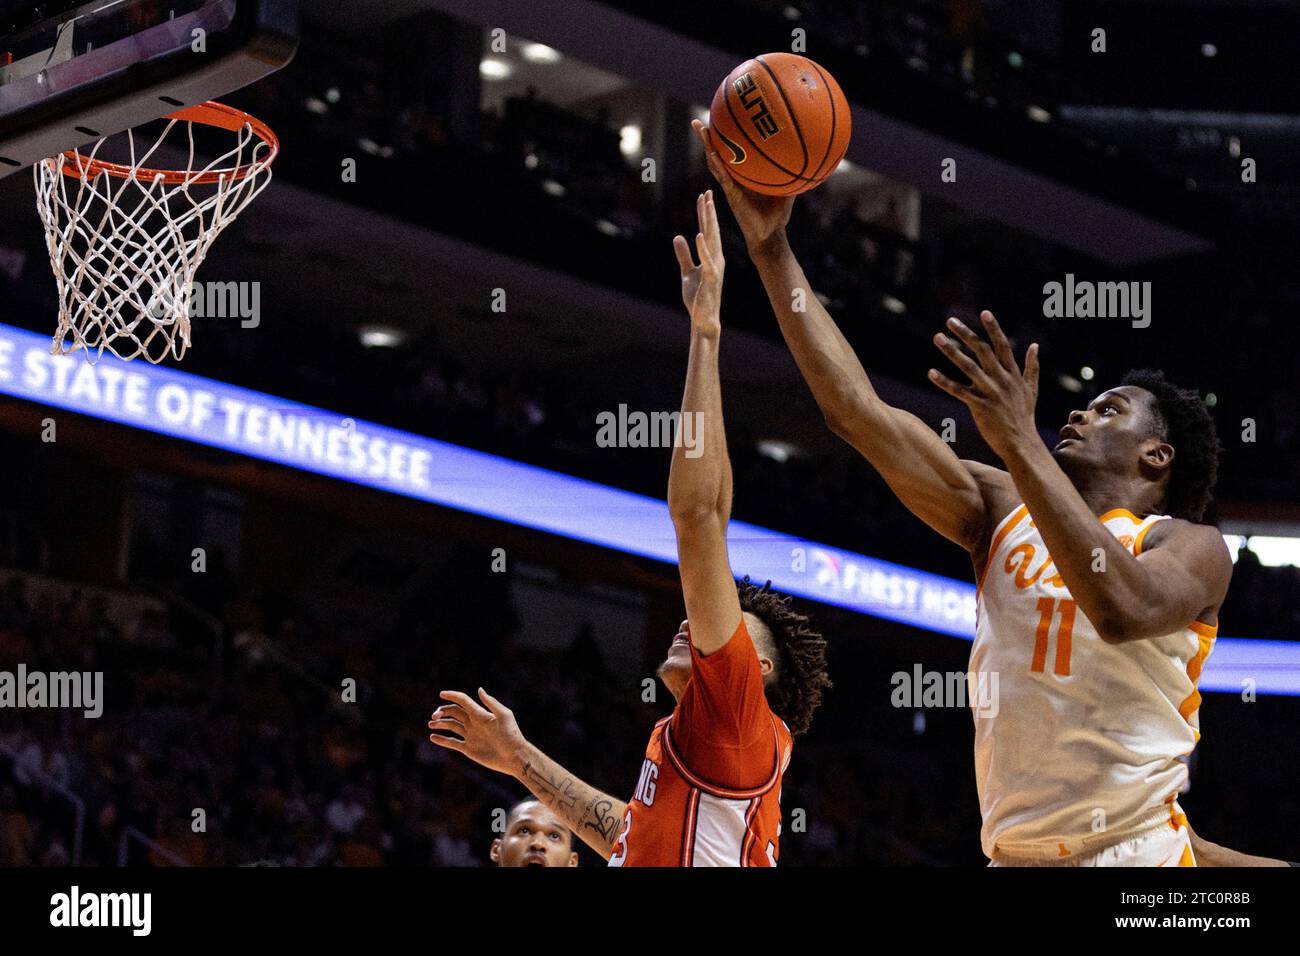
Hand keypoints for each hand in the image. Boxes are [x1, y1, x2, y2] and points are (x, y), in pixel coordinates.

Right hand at [428, 687, 526, 776]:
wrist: (514, 756)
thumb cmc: (512, 735)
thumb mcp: (504, 716)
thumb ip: (491, 703)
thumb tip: (479, 689)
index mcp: (480, 714)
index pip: (463, 701)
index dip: (453, 696)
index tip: (441, 693)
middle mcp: (474, 723)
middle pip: (454, 713)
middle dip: (443, 711)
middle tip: (435, 715)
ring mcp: (470, 736)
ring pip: (451, 726)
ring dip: (440, 724)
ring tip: (430, 724)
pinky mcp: (469, 749)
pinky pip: (452, 743)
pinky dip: (442, 740)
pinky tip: (433, 737)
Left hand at [672, 190, 724, 335]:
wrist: (703, 318)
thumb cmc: (698, 297)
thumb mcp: (687, 272)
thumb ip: (684, 255)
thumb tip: (678, 237)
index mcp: (712, 257)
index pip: (708, 230)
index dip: (705, 214)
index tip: (704, 196)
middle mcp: (716, 259)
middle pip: (712, 231)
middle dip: (709, 212)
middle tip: (707, 192)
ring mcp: (715, 268)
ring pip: (712, 240)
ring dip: (709, 222)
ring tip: (707, 205)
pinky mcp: (711, 279)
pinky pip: (708, 260)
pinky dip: (703, 248)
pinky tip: (700, 234)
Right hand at [692, 119, 792, 253]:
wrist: (770, 235)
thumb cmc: (777, 215)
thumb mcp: (788, 189)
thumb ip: (794, 174)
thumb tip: (808, 157)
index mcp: (744, 177)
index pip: (732, 154)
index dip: (725, 140)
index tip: (721, 122)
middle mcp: (733, 179)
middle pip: (717, 154)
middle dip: (707, 138)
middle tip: (698, 121)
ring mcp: (730, 186)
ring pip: (714, 162)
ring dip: (706, 146)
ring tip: (699, 128)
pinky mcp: (732, 195)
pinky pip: (722, 177)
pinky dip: (717, 164)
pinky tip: (712, 153)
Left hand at [928, 310, 1040, 460]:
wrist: (1022, 442)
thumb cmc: (1024, 416)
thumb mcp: (1032, 389)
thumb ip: (1032, 366)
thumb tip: (1035, 346)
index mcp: (1013, 374)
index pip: (1002, 346)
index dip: (994, 328)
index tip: (984, 312)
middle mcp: (1002, 379)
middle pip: (982, 350)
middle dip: (966, 334)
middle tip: (950, 320)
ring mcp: (991, 392)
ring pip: (968, 366)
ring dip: (951, 351)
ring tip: (937, 337)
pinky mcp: (980, 406)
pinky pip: (958, 391)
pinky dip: (944, 382)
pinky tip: (931, 373)